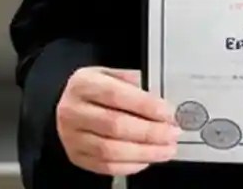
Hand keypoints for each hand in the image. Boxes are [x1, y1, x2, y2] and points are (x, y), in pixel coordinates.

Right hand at [56, 67, 179, 175]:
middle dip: (150, 132)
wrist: (69, 106)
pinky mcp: (77, 157)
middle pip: (115, 125)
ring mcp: (72, 137)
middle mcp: (73, 111)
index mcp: (83, 84)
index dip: (146, 105)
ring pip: (110, 151)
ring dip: (145, 152)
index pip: (116, 95)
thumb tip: (160, 101)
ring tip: (167, 149)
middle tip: (173, 133)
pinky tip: (148, 158)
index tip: (168, 113)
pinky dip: (131, 165)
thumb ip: (134, 83)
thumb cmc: (95, 90)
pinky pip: (106, 167)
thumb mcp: (111, 74)